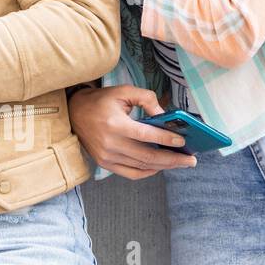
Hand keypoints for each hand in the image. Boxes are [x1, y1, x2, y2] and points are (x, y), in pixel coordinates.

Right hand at [68, 85, 196, 179]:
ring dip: (164, 166)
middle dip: (173, 159)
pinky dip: (148, 172)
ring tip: (180, 163)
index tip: (183, 142)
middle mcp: (110, 143)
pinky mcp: (104, 163)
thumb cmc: (101, 101)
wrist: (73, 113)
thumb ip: (146, 98)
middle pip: (148, 156)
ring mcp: (107, 156)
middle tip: (191, 160)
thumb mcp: (122, 91)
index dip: (167, 139)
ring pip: (142, 166)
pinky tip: (160, 167)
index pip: (146, 135)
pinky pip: (131, 173)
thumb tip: (165, 115)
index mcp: (115, 123)